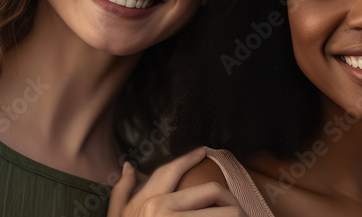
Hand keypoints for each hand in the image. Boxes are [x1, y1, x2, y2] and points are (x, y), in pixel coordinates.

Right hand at [107, 147, 247, 215]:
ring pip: (231, 213)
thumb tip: (128, 167)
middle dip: (231, 200)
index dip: (189, 158)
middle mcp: (165, 213)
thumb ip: (122, 194)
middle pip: (214, 190)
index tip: (203, 151)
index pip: (173, 172)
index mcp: (149, 205)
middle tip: (239, 210)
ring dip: (238, 215)